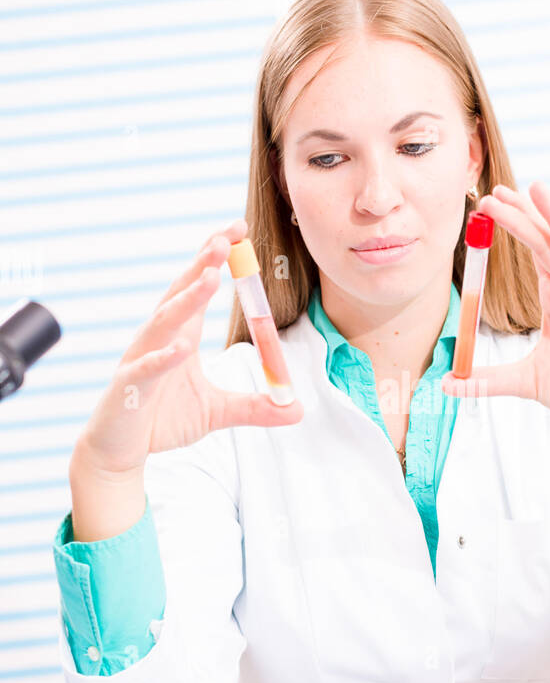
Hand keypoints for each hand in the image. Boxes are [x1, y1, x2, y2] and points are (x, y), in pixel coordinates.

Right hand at [72, 218, 303, 479]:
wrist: (119, 451)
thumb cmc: (162, 421)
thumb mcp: (217, 412)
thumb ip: (256, 407)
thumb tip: (297, 410)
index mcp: (180, 336)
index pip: (197, 288)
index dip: (214, 260)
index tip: (238, 230)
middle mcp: (159, 340)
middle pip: (180, 293)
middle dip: (203, 264)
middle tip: (225, 238)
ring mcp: (141, 360)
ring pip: (164, 323)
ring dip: (186, 299)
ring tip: (210, 277)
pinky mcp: (129, 388)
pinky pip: (146, 369)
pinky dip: (163, 358)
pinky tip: (181, 348)